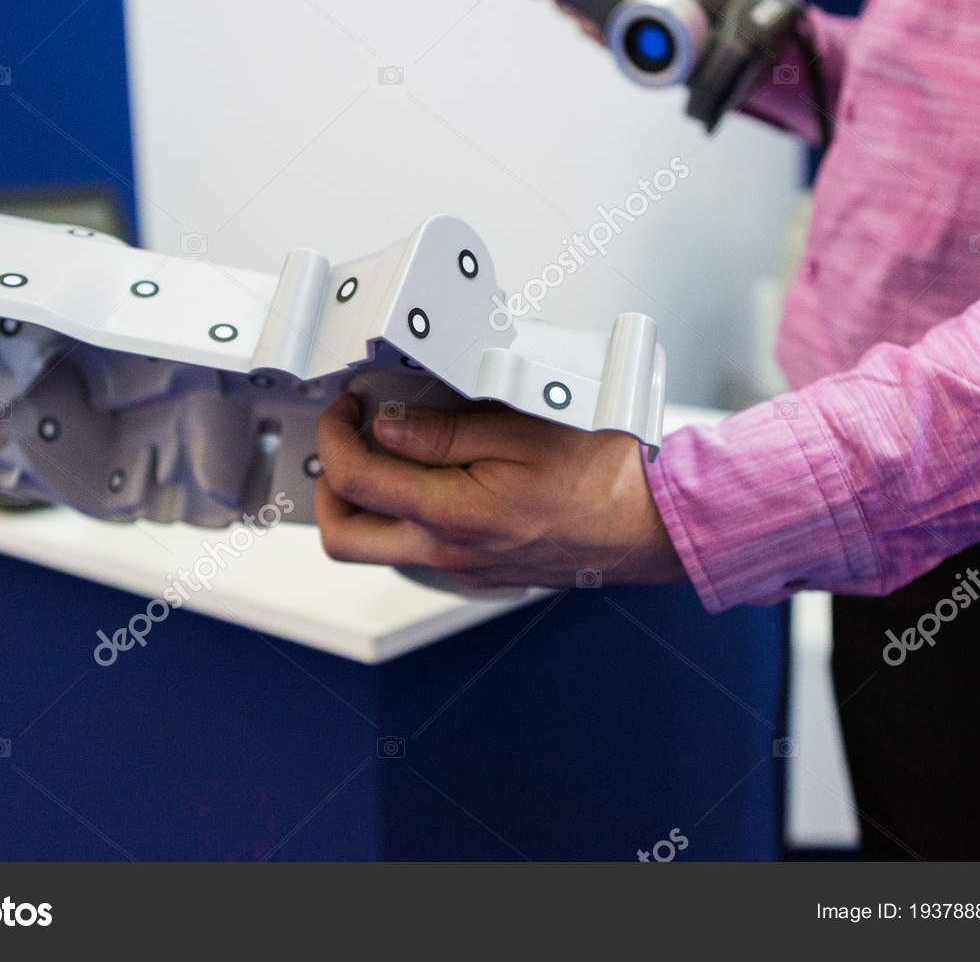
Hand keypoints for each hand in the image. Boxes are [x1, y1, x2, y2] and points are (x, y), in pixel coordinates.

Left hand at [313, 393, 686, 590]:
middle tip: (345, 442)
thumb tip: (387, 427)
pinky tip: (441, 476)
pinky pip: (422, 550)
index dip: (334, 436)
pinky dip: (411, 514)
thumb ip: (443, 433)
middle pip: (344, 539)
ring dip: (367, 504)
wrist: (652, 526)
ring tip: (390, 454)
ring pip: (380, 548)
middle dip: (327, 487)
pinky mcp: (483, 571)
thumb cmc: (603, 477)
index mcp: (452, 516)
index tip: (346, 408)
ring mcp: (465, 568)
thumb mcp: (520, 431)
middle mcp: (449, 553)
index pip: (355, 480)